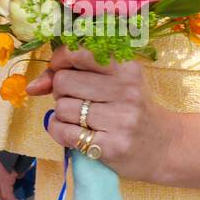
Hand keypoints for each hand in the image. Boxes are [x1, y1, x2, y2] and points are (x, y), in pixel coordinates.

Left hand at [26, 45, 178, 181]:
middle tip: (76, 100)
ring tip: (79, 120)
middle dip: (61, 92)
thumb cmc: (134, 111)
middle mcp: (126, 90)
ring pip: (62, 108)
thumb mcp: (116, 84)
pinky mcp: (111, 145)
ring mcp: (120, 119)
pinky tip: (73, 134)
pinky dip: (59, 132)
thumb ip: (75, 75)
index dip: (59, 62)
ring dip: (61, 115)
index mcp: (127, 68)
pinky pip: (64, 132)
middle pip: (63, 82)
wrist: (166, 147)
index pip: (77, 53)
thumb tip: (33, 86)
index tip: (60, 71)